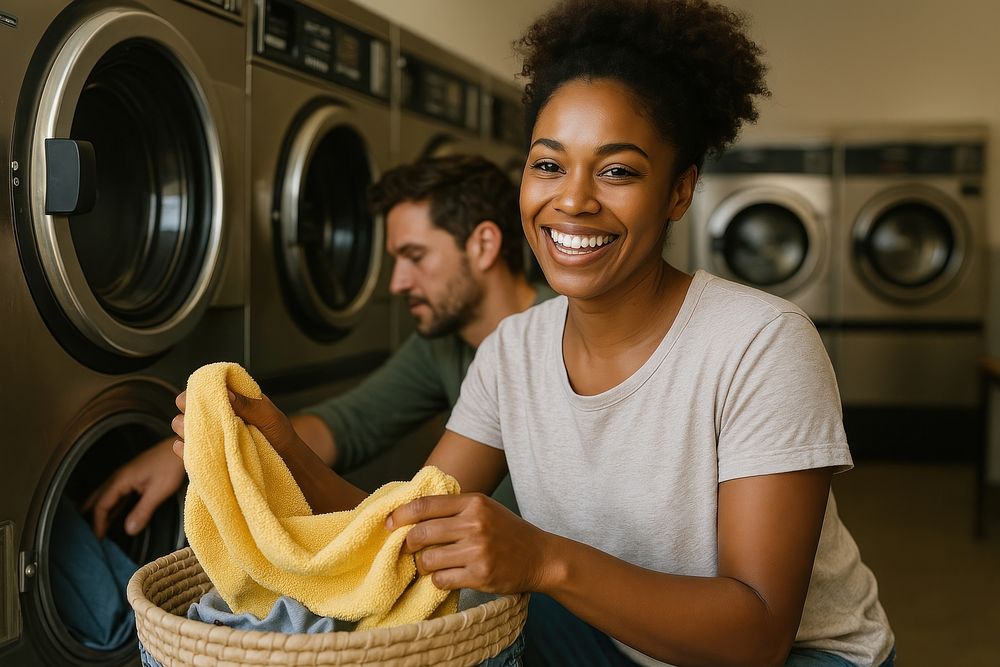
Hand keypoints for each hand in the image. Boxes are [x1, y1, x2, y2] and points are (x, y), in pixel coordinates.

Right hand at [84, 436, 184, 537]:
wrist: (180, 449)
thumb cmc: (171, 466)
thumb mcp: (158, 491)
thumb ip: (142, 511)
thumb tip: (129, 530)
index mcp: (121, 480)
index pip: (101, 505)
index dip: (97, 522)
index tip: (97, 538)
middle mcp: (119, 477)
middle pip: (98, 499)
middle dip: (90, 516)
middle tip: (86, 533)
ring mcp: (125, 476)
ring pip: (106, 496)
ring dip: (100, 511)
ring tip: (95, 527)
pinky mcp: (133, 477)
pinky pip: (117, 494)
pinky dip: (112, 506)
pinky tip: (113, 515)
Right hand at [170, 389, 306, 459]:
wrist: (284, 463)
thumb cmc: (280, 435)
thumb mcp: (269, 416)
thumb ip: (248, 404)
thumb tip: (226, 393)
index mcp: (232, 398)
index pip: (207, 387)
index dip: (199, 390)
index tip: (199, 398)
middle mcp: (217, 414)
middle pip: (188, 405)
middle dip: (190, 410)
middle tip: (199, 418)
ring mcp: (210, 433)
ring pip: (182, 425)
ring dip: (185, 429)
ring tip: (200, 434)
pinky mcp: (206, 453)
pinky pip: (184, 450)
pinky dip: (183, 449)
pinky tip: (191, 449)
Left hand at [386, 493, 557, 593]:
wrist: (541, 557)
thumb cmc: (508, 532)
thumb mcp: (485, 508)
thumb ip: (453, 508)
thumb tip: (411, 514)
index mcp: (473, 503)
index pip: (425, 505)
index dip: (400, 515)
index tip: (388, 524)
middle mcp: (475, 524)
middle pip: (420, 534)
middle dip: (408, 544)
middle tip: (410, 549)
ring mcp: (478, 551)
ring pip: (427, 560)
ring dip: (422, 565)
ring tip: (430, 564)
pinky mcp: (480, 575)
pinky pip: (442, 580)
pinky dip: (439, 580)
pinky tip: (448, 576)